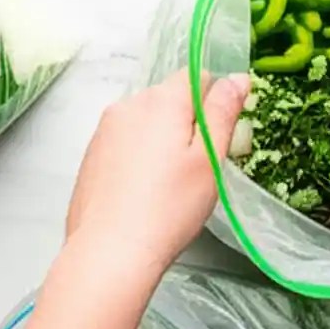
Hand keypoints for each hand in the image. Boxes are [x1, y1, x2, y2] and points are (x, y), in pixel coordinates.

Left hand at [65, 70, 249, 271]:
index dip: (214, 103)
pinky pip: (125, 142)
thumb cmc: (169, 208)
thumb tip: (238, 78)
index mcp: (161, 101)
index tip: (219, 139)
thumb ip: (223, 112)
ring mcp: (104, 130)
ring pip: (146, 122)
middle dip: (187, 123)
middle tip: (197, 168)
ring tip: (168, 185)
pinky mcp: (91, 155)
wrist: (109, 251)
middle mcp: (128, 105)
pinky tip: (143, 192)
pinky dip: (139, 157)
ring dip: (162, 140)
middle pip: (169, 98)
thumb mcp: (209, 160)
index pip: (197, 76)